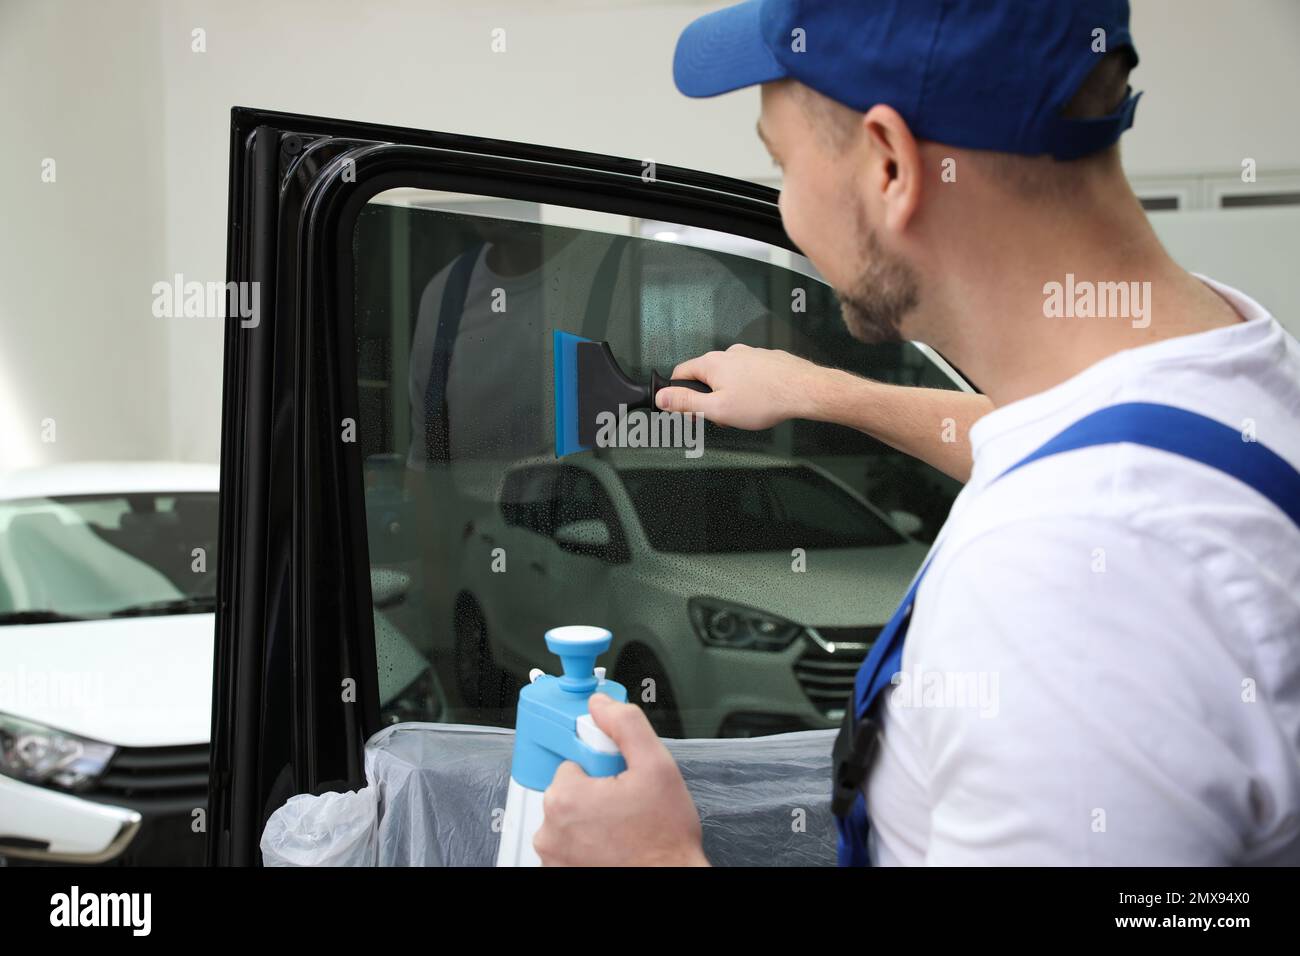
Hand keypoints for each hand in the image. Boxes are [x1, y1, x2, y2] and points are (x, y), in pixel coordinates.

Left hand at [533, 693, 707, 866]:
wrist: (670, 881)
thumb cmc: (665, 839)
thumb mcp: (657, 767)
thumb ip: (626, 726)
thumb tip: (602, 704)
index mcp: (565, 797)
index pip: (573, 762)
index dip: (603, 769)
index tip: (621, 783)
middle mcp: (550, 830)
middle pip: (570, 790)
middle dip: (596, 794)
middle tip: (628, 806)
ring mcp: (553, 856)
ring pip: (570, 819)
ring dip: (591, 820)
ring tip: (624, 829)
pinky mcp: (560, 872)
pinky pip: (570, 844)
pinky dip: (588, 844)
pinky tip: (614, 846)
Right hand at [654, 344, 829, 429]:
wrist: (804, 390)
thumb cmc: (764, 400)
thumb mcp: (717, 408)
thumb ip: (686, 402)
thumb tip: (661, 396)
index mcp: (712, 364)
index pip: (680, 373)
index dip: (678, 396)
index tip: (687, 413)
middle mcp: (729, 354)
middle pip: (705, 377)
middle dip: (708, 398)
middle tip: (720, 418)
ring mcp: (749, 354)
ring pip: (727, 376)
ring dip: (728, 395)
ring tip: (744, 413)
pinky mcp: (765, 359)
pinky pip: (747, 375)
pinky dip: (747, 388)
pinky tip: (759, 402)